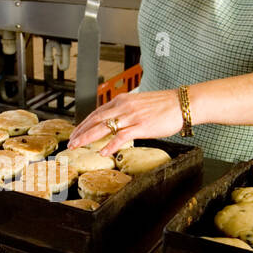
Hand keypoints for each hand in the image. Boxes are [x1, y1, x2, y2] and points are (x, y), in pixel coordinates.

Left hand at [68, 90, 185, 154]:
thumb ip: (126, 112)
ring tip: (78, 146)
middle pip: (95, 119)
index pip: (97, 112)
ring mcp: (131, 116)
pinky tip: (102, 152)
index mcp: (122, 100)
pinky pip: (121, 136)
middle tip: (71, 142)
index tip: (76, 132)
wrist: (181, 103)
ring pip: (103, 127)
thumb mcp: (139, 104)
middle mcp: (123, 106)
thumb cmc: (164, 105)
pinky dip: (110, 145)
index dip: (84, 123)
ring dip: (88, 137)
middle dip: (80, 131)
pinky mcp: (140, 126)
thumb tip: (117, 123)